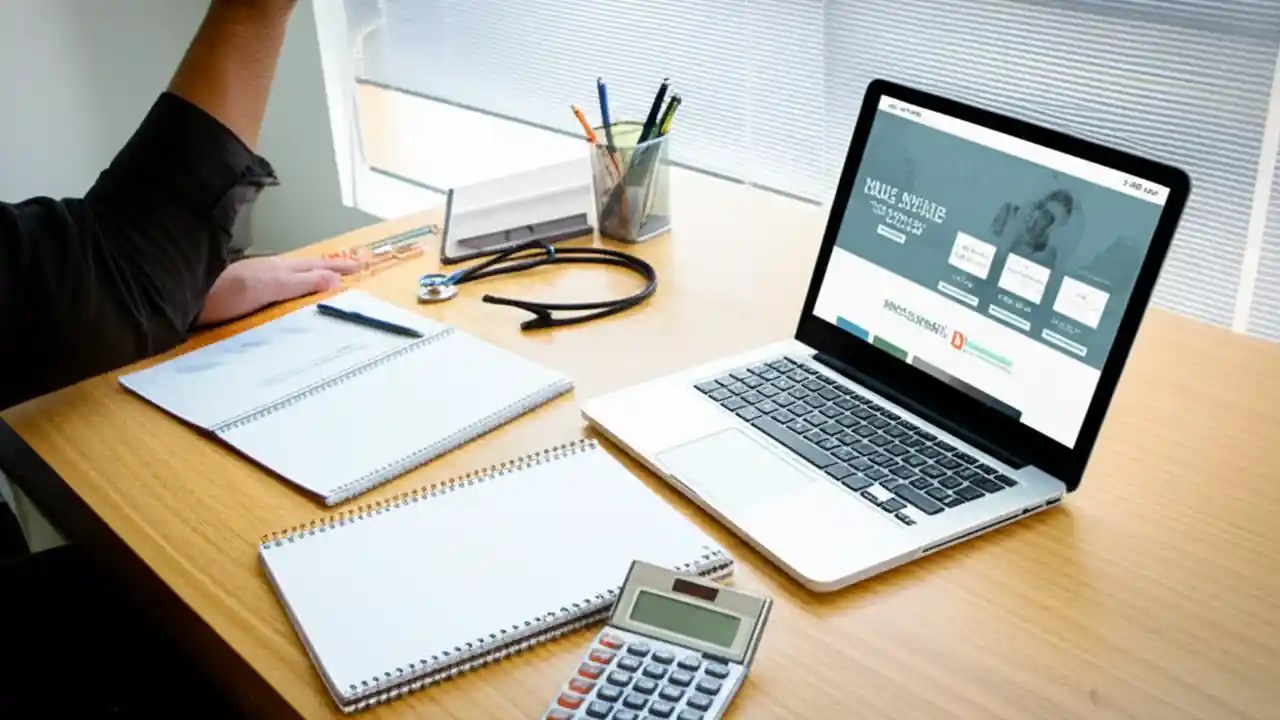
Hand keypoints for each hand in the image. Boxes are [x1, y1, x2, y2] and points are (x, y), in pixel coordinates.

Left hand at [197, 256, 359, 325]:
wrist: (185, 294)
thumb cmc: (226, 293)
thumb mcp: (269, 288)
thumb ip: (300, 282)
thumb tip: (334, 277)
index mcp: (280, 268)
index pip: (318, 266)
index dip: (339, 267)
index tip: (361, 266)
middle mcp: (271, 269)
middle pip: (307, 266)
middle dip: (331, 267)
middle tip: (352, 269)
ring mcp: (258, 277)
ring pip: (294, 273)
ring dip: (314, 275)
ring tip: (328, 278)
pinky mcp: (246, 288)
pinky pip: (281, 284)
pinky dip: (296, 285)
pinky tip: (290, 292)